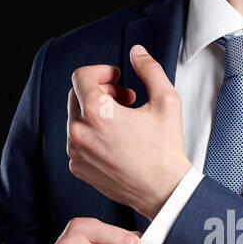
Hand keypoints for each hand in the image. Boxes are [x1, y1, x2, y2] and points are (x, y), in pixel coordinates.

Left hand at [67, 47, 191, 217]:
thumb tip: (137, 53)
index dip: (100, 71)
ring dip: (96, 113)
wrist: (163, 191)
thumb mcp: (166, 101)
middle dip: (101, 91)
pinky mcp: (78, 167)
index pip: (81, 76)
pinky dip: (92, 134)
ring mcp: (76, 152)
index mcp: (97, 113)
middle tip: (126, 101)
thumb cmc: (166, 150)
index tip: (116, 78)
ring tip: (123, 122)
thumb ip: (149, 69)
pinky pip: (77, 140)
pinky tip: (116, 141)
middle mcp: (80, 132)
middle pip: (77, 95)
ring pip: (76, 118)